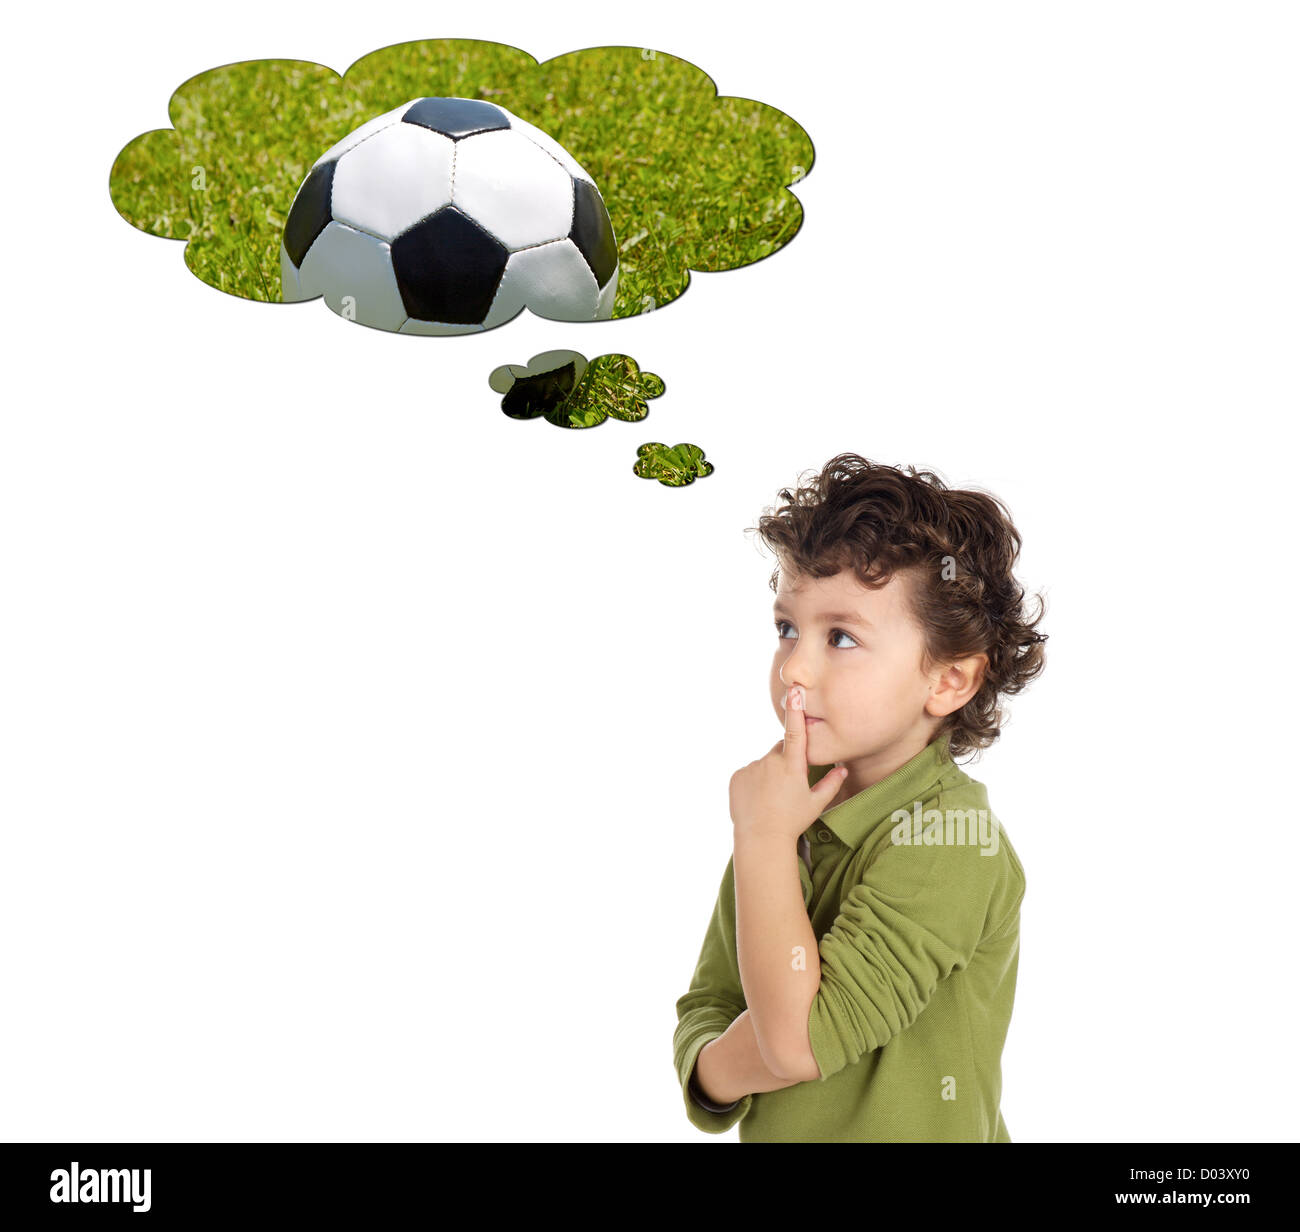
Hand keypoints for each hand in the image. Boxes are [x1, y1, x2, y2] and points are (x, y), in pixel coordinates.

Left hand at [728, 685, 848, 841]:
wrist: (760, 839)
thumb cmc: (792, 822)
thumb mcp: (816, 804)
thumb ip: (831, 784)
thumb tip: (843, 769)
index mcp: (792, 765)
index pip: (796, 732)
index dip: (796, 711)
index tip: (794, 691)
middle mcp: (770, 762)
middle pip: (781, 750)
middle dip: (786, 760)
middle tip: (788, 785)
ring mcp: (751, 767)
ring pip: (764, 763)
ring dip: (769, 773)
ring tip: (771, 797)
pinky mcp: (737, 776)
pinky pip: (749, 772)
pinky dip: (753, 781)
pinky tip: (757, 799)